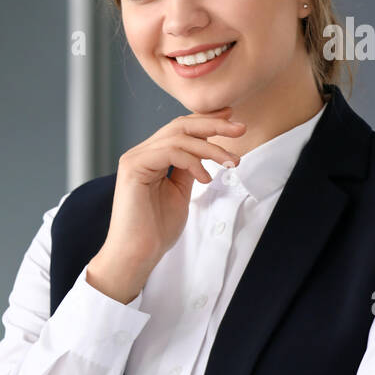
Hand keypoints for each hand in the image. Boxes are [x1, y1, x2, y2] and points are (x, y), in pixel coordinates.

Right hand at [88, 107, 246, 302]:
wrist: (137, 254)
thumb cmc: (156, 230)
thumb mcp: (180, 193)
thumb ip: (188, 170)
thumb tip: (204, 152)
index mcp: (150, 157)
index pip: (180, 130)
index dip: (207, 122)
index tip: (233, 121)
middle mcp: (140, 153)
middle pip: (179, 126)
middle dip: (213, 124)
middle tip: (241, 128)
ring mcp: (135, 158)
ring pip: (178, 137)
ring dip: (211, 148)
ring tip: (231, 163)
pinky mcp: (133, 167)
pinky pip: (170, 152)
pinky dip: (193, 161)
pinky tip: (205, 178)